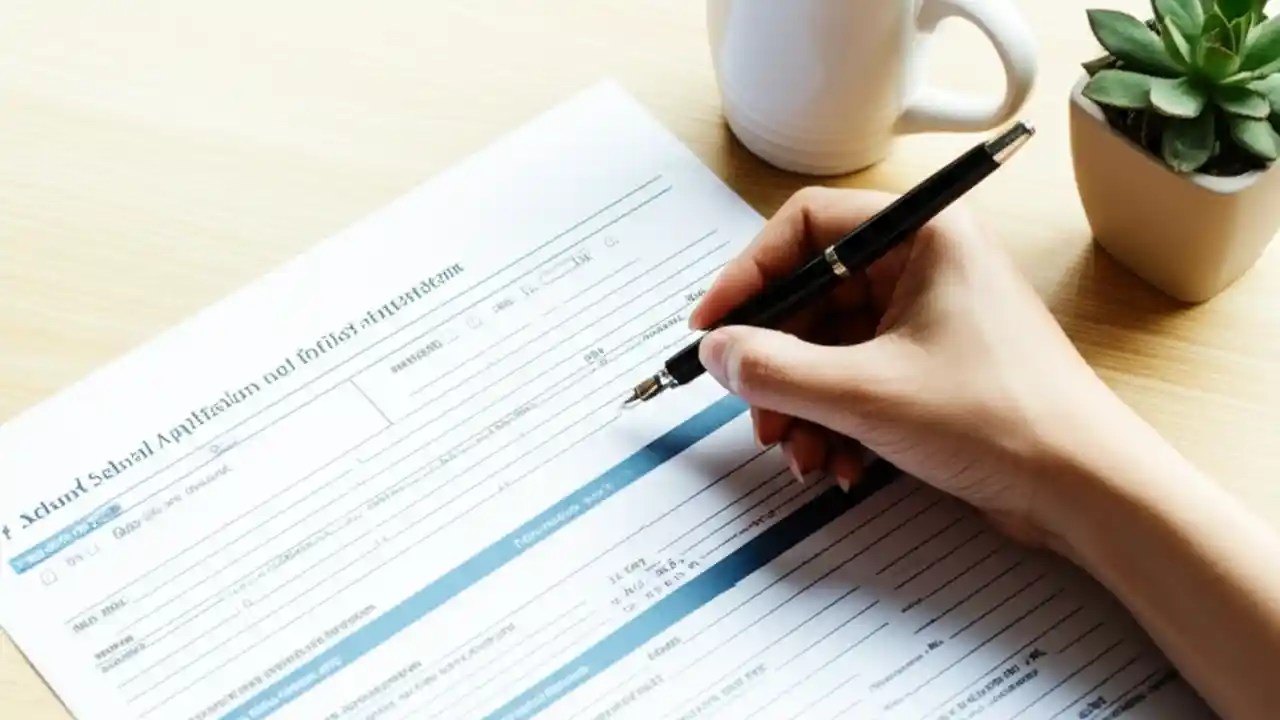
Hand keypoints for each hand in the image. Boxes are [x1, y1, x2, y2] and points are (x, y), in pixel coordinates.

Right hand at [690, 187, 1136, 547]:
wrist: (1086, 489)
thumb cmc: (1000, 418)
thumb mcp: (865, 394)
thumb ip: (775, 369)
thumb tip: (716, 352)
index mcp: (925, 233)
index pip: (808, 225)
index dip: (748, 274)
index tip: (711, 326)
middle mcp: (927, 264)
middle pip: (814, 295)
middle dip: (777, 363)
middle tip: (752, 410)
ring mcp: (931, 317)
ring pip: (831, 346)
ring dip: (802, 403)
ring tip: (797, 454)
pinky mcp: (934, 366)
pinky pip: (858, 379)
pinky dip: (836, 421)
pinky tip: (836, 467)